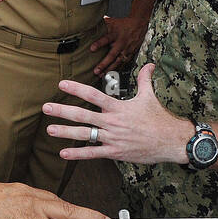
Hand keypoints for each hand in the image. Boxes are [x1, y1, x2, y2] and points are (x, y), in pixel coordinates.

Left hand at [44, 62, 191, 165]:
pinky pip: (93, 153)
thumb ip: (145, 80)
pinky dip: (78, 154)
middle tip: (45, 107)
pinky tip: (63, 153)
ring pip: (85, 134)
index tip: (61, 84)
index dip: (76, 89)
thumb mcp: (150, 97)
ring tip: (49, 129)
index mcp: (118, 107)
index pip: (94, 95)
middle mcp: (113, 122)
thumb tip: (149, 64)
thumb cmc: (160, 119)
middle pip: (83, 115)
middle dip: (62, 111)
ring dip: (65, 132)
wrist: (172, 141)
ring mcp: (112, 138)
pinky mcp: (115, 152)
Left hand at [90, 14, 149, 75]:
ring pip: (118, 62)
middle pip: (112, 54)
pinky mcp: (130, 54)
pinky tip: (111, 75)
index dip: (99, 43)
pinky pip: (123, 63)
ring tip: (102, 76)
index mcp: (115, 34)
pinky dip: (117, 69)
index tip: (92, 48)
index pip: (106, 39)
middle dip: (104, 64)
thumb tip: (89, 24)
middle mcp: (121, 43)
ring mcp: (126, 50)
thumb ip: (101, 25)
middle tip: (96, 71)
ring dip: (109, 69)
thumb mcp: (112, 22)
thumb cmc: (123, 24)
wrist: (139, 25)